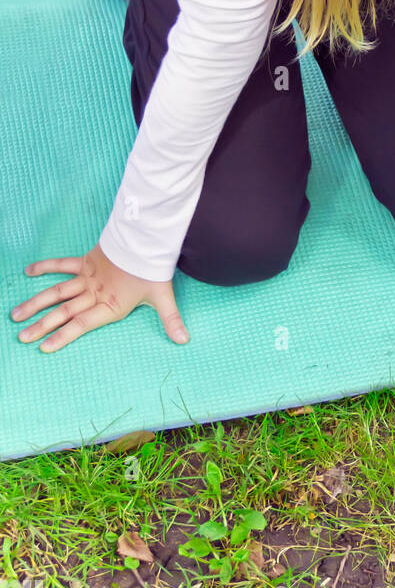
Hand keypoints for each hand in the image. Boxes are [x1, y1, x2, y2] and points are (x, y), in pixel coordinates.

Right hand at [9, 243, 189, 352]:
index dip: (63, 336)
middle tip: (22, 337)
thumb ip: (171, 320)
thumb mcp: (163, 296)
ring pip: (57, 292)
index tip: (44, 348)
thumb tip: (185, 340)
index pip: (81, 325)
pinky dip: (46, 266)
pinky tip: (29, 271)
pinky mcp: (86, 261)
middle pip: (63, 311)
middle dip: (41, 326)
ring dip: (36, 303)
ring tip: (16, 314)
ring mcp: (87, 277)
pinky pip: (62, 265)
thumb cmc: (153, 269)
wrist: (148, 239)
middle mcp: (94, 293)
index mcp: (110, 305)